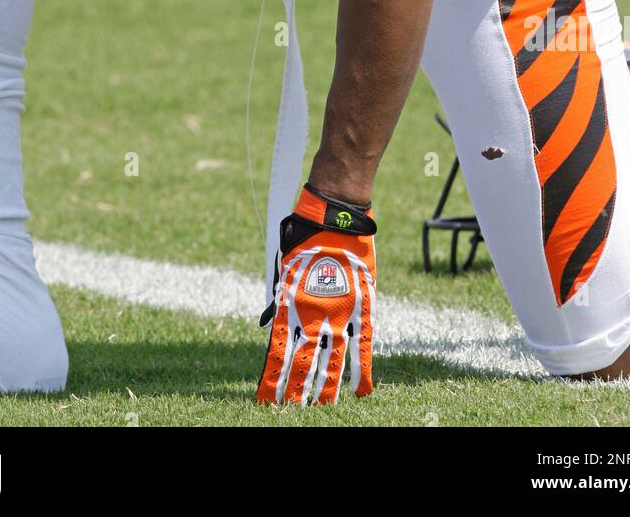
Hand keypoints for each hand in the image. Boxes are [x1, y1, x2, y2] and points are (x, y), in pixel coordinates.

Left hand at [257, 184, 375, 405]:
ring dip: (324, 390)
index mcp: (290, 308)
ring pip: (332, 364)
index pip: (278, 354)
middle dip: (296, 392)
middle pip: (303, 365)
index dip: (272, 380)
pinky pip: (363, 347)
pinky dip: (362, 372)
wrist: (335, 217)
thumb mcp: (283, 270)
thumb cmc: (305, 239)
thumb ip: (279, 300)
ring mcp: (340, 315)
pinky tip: (360, 394)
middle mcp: (313, 317)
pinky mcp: (362, 308)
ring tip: (318, 412)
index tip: (266, 402)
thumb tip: (269, 324)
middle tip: (289, 413)